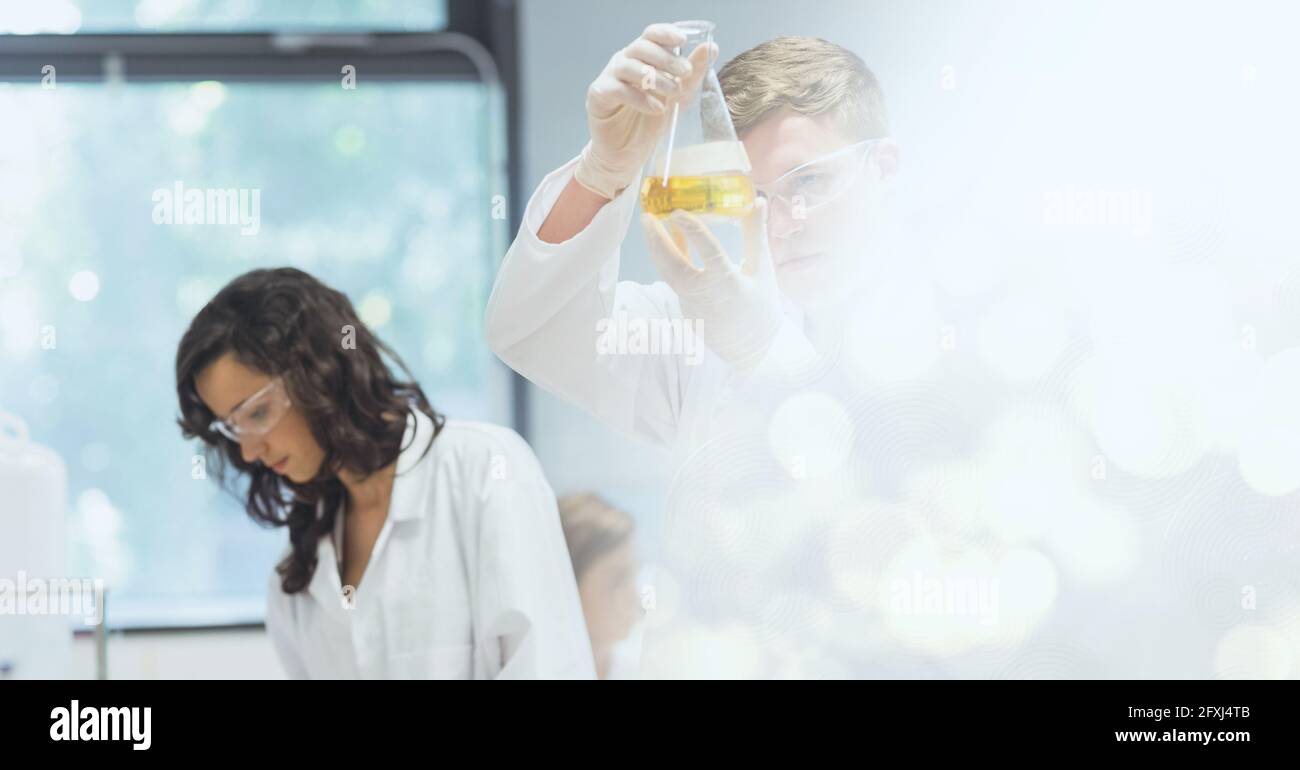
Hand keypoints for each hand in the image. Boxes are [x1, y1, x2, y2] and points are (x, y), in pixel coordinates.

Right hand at [575, 23, 714, 200]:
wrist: (627, 154)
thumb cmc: (648, 122)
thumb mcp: (677, 96)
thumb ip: (692, 74)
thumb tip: (710, 47)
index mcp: (641, 57)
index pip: (650, 35)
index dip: (665, 33)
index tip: (683, 40)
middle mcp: (623, 62)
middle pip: (641, 47)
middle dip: (666, 58)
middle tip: (686, 72)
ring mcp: (609, 77)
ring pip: (628, 66)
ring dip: (655, 77)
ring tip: (674, 92)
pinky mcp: (598, 96)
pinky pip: (617, 90)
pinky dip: (639, 98)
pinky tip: (656, 109)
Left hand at [641, 197, 783, 370]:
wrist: (753, 348)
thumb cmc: (761, 306)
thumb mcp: (763, 269)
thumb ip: (756, 234)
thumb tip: (759, 200)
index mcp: (729, 284)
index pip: (708, 252)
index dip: (692, 230)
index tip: (677, 212)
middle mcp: (705, 295)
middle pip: (673, 265)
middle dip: (657, 240)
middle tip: (648, 217)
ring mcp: (691, 306)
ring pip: (668, 274)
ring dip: (658, 249)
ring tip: (652, 225)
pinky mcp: (684, 311)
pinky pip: (674, 282)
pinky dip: (669, 262)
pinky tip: (669, 243)